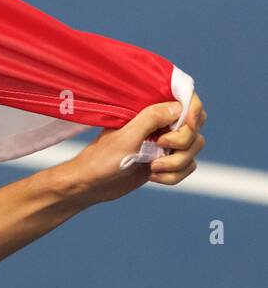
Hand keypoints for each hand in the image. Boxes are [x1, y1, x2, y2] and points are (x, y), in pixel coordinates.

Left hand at [63, 91, 206, 205]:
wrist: (93, 184)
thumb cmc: (103, 158)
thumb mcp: (127, 136)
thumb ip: (151, 118)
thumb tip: (180, 106)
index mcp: (149, 111)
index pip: (185, 102)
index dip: (194, 111)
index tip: (189, 124)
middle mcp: (160, 125)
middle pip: (194, 130)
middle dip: (183, 143)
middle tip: (160, 146)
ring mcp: (165, 144)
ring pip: (193, 151)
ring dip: (176, 164)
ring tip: (153, 168)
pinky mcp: (166, 162)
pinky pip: (187, 167)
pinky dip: (174, 176)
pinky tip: (153, 177)